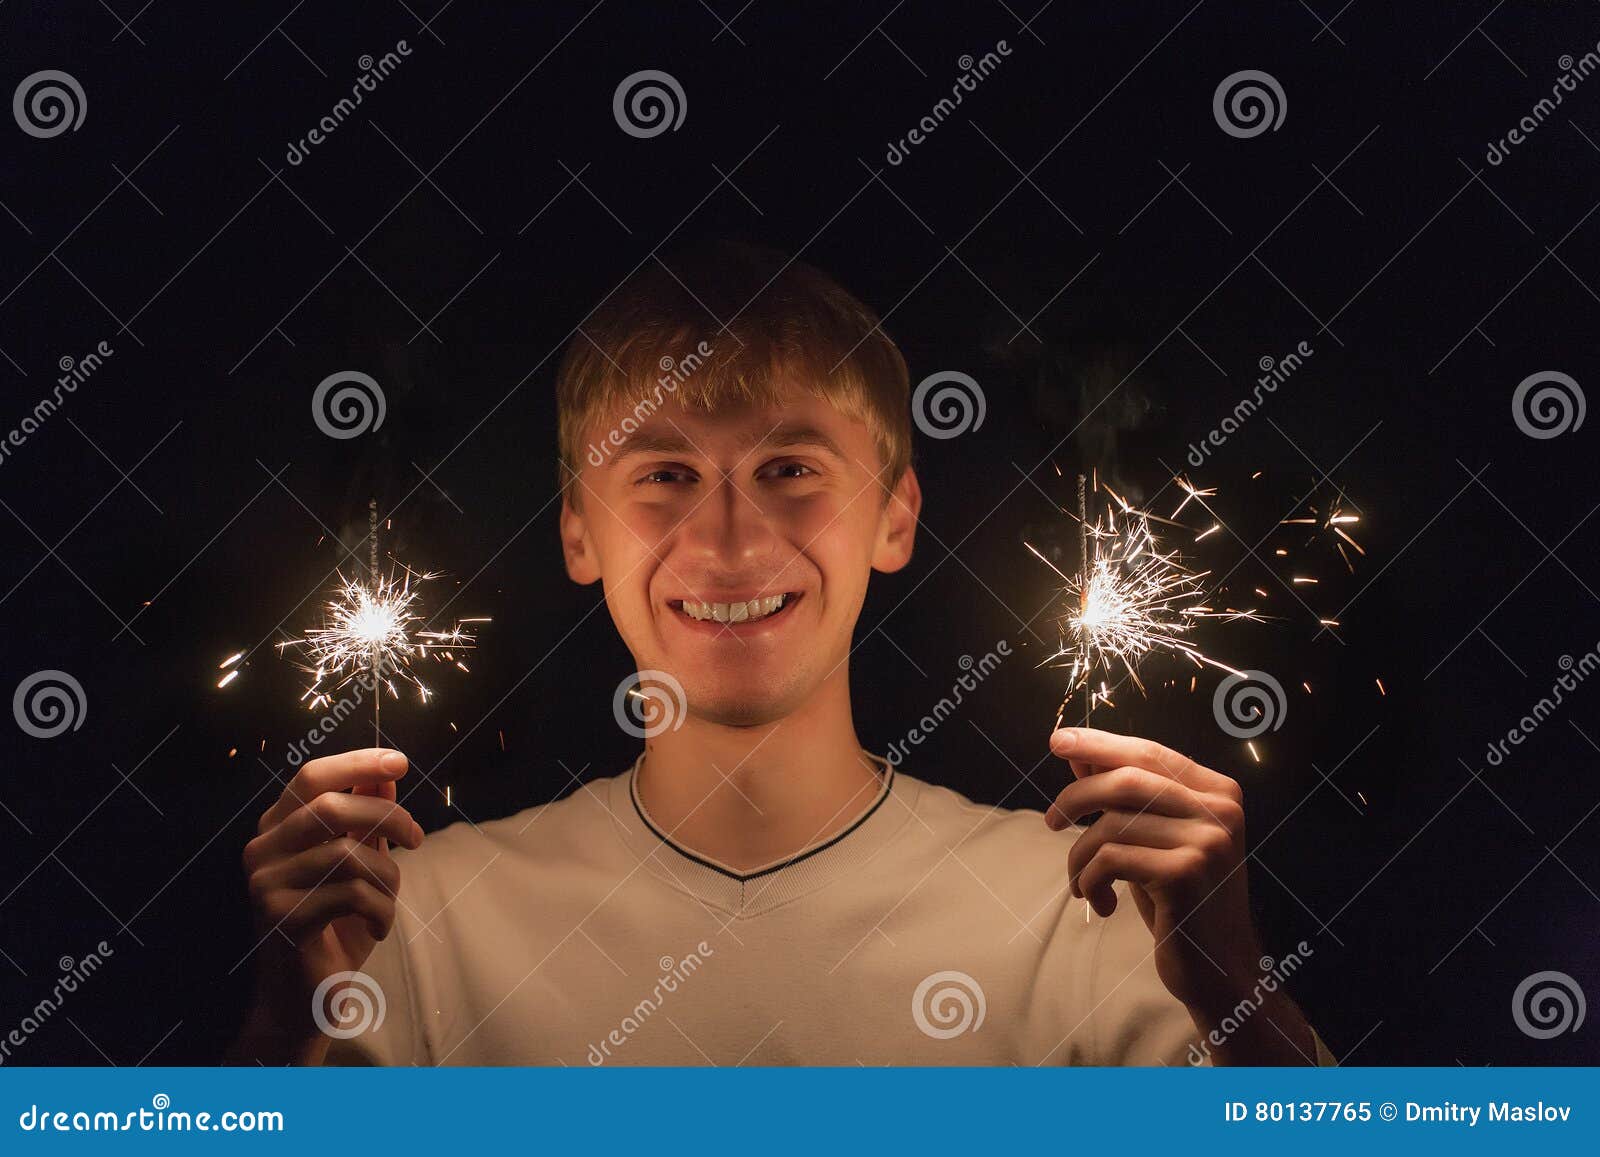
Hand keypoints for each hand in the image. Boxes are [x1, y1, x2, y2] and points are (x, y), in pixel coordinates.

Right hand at [232, 748, 422, 1062]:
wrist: (305, 1000)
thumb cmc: (335, 927)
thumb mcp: (357, 865)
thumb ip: (366, 818)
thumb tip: (386, 772)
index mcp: (276, 830)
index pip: (311, 777)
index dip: (356, 763)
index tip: (399, 762)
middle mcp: (262, 851)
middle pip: (332, 807)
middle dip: (387, 816)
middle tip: (417, 837)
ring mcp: (266, 885)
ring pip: (349, 854)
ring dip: (388, 878)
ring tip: (389, 902)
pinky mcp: (282, 918)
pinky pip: (352, 895)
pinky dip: (382, 910)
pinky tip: (379, 928)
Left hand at [1043, 727, 1257, 1014]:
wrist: (1219, 970)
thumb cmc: (1179, 901)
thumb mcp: (1152, 841)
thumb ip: (1124, 797)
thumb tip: (1077, 753)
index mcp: (1219, 792)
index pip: (1149, 752)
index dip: (1099, 744)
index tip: (1057, 739)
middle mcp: (1219, 810)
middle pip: (1126, 779)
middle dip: (1076, 796)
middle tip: (1051, 822)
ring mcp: (1206, 841)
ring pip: (1111, 824)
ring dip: (1080, 856)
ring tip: (1082, 883)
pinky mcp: (1186, 873)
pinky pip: (1109, 859)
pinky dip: (1089, 880)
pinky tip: (1100, 903)